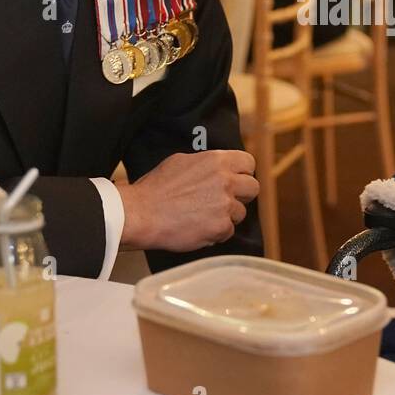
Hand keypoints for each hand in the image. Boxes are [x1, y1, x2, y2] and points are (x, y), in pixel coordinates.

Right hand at [118, 150, 257, 250]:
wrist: (140, 214)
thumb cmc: (155, 188)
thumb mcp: (180, 162)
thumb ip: (205, 164)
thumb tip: (216, 168)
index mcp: (216, 161)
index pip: (248, 163)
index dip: (243, 173)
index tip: (236, 180)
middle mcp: (226, 180)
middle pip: (253, 188)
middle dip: (241, 195)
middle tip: (224, 201)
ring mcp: (225, 204)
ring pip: (241, 213)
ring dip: (227, 217)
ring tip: (204, 217)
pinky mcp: (221, 226)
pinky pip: (228, 231)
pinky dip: (216, 233)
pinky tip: (199, 229)